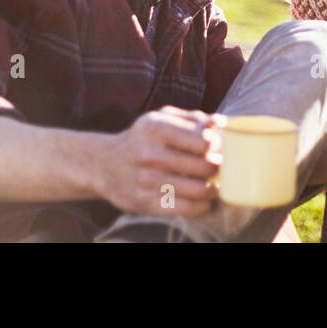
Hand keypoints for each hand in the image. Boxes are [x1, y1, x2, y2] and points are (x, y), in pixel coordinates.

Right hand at [97, 106, 221, 216]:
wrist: (104, 164)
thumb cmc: (143, 138)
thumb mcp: (162, 118)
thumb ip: (194, 119)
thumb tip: (222, 124)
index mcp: (156, 127)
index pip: (204, 141)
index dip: (218, 146)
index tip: (218, 148)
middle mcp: (150, 154)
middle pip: (204, 166)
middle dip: (218, 168)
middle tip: (219, 167)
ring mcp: (147, 180)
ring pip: (199, 190)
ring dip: (213, 188)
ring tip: (213, 183)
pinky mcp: (145, 202)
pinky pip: (187, 209)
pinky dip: (202, 205)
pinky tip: (202, 199)